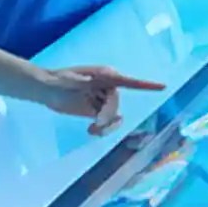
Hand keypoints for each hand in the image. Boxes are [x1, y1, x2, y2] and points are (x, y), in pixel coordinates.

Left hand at [35, 66, 165, 135]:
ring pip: (114, 116)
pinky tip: (91, 131)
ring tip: (92, 130)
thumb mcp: (67, 80)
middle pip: (116, 105)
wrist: (45, 89)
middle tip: (95, 123)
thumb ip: (81, 80)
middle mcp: (107, 86)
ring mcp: (102, 99)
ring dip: (106, 126)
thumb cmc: (54, 80)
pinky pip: (108, 122)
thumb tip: (96, 75)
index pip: (128, 81)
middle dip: (108, 116)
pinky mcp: (96, 110)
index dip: (146, 85)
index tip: (162, 86)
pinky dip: (103, 129)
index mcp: (103, 75)